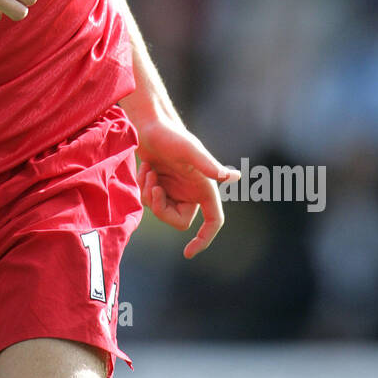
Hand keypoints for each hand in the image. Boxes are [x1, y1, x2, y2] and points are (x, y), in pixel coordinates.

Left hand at [134, 115, 240, 258]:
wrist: (149, 124)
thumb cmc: (170, 134)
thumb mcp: (189, 149)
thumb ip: (208, 164)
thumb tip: (233, 177)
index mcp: (205, 187)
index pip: (213, 221)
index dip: (205, 239)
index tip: (188, 253)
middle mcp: (192, 191)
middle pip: (179, 221)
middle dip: (162, 208)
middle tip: (154, 189)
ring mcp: (176, 190)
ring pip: (162, 211)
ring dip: (151, 193)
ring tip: (150, 171)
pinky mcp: (161, 185)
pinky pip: (150, 200)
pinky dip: (145, 187)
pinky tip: (146, 169)